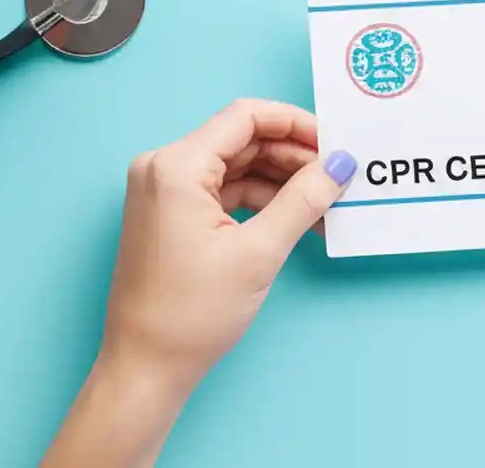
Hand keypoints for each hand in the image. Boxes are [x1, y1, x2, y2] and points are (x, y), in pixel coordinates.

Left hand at [44, 99, 356, 467]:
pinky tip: (296, 218)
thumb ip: (303, 200)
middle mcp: (163, 168)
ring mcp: (164, 191)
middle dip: (294, 156)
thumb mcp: (259, 252)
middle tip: (338, 176)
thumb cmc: (189, 315)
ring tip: (325, 204)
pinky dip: (261, 201)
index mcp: (175, 167)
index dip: (295, 124)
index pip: (245, 117)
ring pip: (237, 166)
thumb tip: (338, 165)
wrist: (147, 366)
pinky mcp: (171, 214)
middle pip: (242, 140)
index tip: (333, 143)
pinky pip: (225, 191)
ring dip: (282, 181)